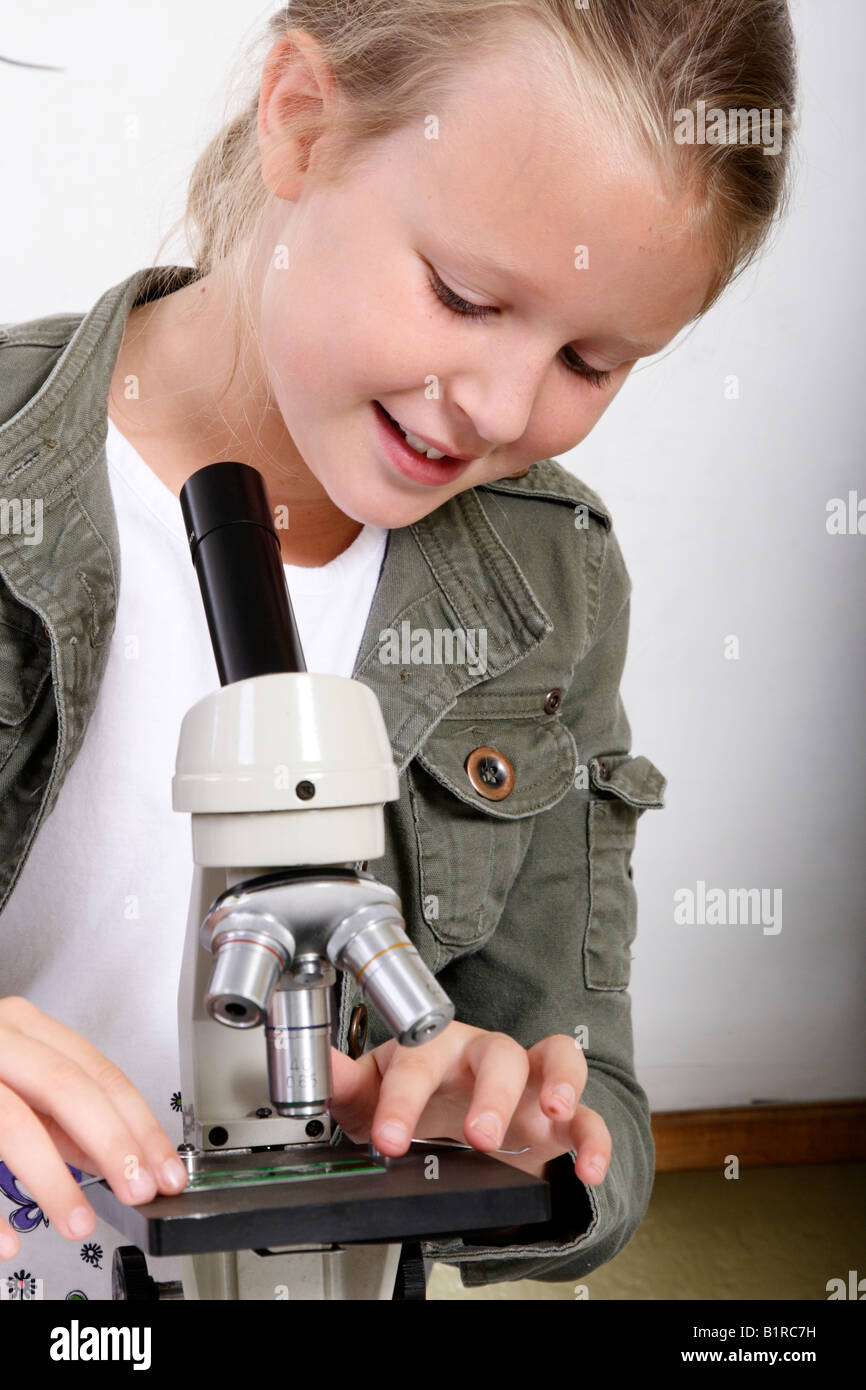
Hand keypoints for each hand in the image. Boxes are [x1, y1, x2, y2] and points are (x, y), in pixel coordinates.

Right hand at [0, 996, 188, 1262]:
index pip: (99, 1072)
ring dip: (52, 1181)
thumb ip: (60, 1109)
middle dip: (112, 1143)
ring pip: (14, 1123)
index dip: (138, 1122)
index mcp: (23, 1027)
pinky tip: (6, 1241)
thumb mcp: (17, 1076)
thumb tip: (114, 1149)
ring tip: (77, 1224)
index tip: (166, 1167)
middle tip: (139, 1189)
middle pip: (66, 1087)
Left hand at [329, 1021, 610, 1185]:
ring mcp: (529, 1082)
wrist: (461, 1117)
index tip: (388, 1139)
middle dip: (490, 1093)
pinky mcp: (561, 1117)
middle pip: (498, 1052)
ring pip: (557, 1057)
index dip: (403, 1099)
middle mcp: (487, 1057)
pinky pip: (590, 1115)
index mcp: (437, 1048)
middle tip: (478, 1137)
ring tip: (552, 1112)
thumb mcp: (376, 1095)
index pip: (419, 1061)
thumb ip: (346, 1085)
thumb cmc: (422, 1096)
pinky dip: (595, 1140)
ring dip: (559, 1081)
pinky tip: (588, 1169)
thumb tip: (312, 1072)